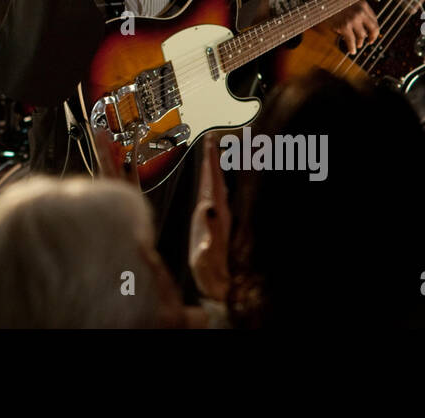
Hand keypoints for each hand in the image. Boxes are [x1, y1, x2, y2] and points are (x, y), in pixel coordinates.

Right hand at [189, 135, 230, 300]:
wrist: (217, 286)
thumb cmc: (209, 273)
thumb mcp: (205, 256)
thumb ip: (207, 235)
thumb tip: (208, 209)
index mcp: (217, 215)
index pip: (214, 182)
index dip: (212, 162)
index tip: (211, 141)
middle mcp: (219, 212)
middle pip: (216, 179)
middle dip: (213, 158)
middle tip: (211, 137)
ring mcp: (217, 217)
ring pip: (215, 186)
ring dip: (213, 168)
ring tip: (210, 152)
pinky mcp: (213, 223)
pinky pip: (212, 196)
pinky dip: (210, 183)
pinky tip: (210, 181)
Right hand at [312, 0, 379, 53]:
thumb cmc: (333, 0)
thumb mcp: (350, 1)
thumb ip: (358, 10)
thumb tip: (363, 25)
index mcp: (363, 5)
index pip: (374, 20)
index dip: (374, 29)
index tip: (372, 34)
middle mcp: (360, 12)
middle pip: (373, 29)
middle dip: (372, 37)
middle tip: (369, 41)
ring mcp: (352, 19)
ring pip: (362, 36)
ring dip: (360, 43)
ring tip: (358, 46)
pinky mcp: (344, 26)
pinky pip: (351, 41)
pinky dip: (352, 47)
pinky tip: (352, 50)